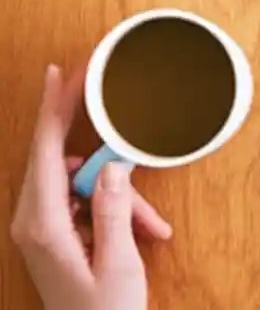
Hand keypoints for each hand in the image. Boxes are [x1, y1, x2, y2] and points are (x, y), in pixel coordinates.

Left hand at [10, 65, 172, 309]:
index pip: (45, 153)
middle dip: (105, 160)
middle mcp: (32, 223)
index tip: (60, 74)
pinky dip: (114, 212)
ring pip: (82, 186)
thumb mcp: (119, 262)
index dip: (53, 109)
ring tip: (151, 226)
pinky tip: (143, 233)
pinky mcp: (53, 236)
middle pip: (65, 164)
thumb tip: (114, 166)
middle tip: (122, 126)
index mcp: (42, 226)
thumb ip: (115, 210)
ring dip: (120, 198)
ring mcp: (41, 229)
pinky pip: (84, 204)